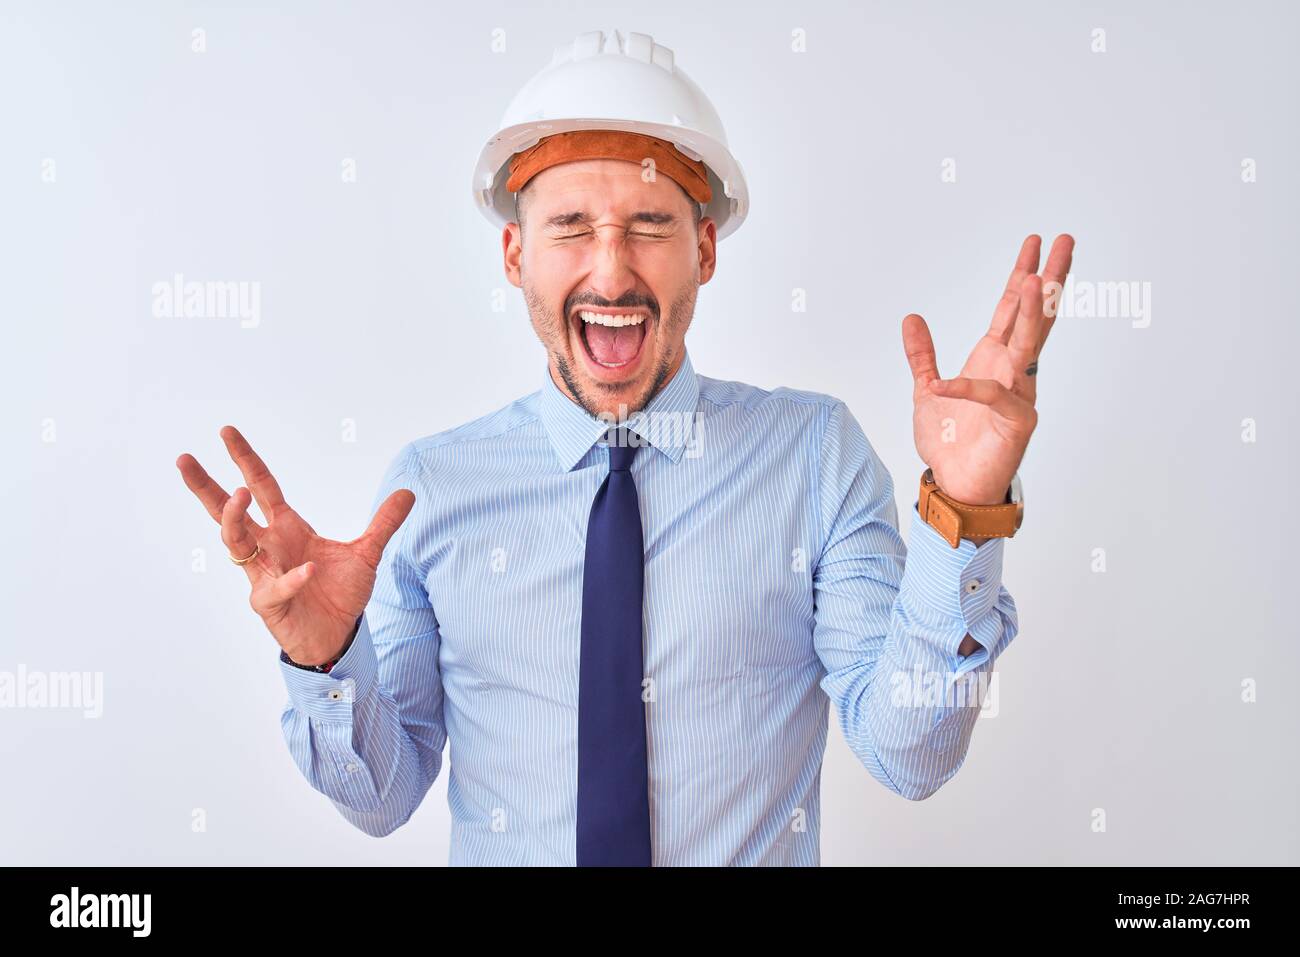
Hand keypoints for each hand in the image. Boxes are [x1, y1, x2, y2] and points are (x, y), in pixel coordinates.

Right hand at [177, 425, 415, 664]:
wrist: (338, 635)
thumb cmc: (340, 593)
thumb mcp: (367, 553)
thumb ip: (383, 523)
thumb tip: (408, 492)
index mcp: (287, 527)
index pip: (263, 486)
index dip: (245, 459)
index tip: (226, 432)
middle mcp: (269, 547)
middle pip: (228, 512)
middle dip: (206, 487)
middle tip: (185, 460)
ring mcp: (264, 574)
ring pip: (235, 544)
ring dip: (234, 519)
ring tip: (240, 494)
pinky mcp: (269, 603)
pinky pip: (273, 588)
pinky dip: (292, 578)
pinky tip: (310, 570)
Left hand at [901, 233, 1074, 504]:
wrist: (955, 486)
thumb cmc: (950, 443)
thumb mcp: (926, 390)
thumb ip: (922, 355)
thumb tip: (912, 318)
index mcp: (994, 360)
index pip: (1012, 309)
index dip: (1022, 275)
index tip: (1035, 242)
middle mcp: (1012, 372)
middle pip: (1036, 317)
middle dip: (1050, 279)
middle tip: (1065, 240)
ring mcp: (1019, 395)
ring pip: (1028, 346)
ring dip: (1031, 314)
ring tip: (1037, 280)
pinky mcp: (1016, 422)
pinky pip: (992, 396)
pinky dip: (965, 389)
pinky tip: (941, 385)